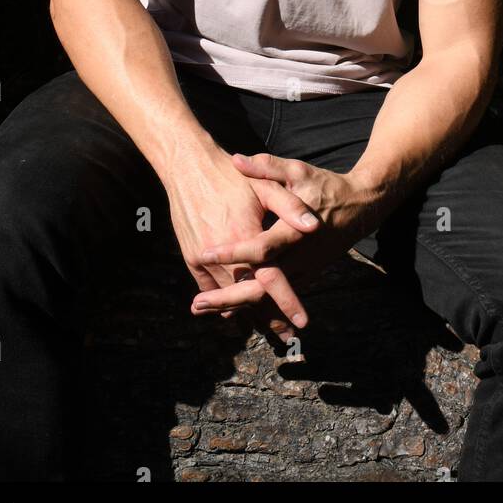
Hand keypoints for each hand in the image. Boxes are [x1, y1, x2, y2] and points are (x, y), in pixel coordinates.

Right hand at [165, 141, 321, 334]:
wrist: (188, 167)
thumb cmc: (230, 176)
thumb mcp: (264, 185)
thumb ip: (290, 207)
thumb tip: (314, 226)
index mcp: (244, 236)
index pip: (270, 278)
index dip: (286, 300)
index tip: (301, 320)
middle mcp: (222, 254)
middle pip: (250, 295)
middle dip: (270, 317)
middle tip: (288, 335)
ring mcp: (202, 258)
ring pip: (231, 294)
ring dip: (249, 312)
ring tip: (270, 328)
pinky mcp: (191, 257)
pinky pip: (210, 287)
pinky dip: (225, 301)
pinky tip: (237, 313)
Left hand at [190, 152, 375, 322]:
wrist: (361, 207)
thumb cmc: (326, 186)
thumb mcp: (298, 171)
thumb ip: (267, 167)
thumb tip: (236, 160)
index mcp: (293, 232)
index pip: (260, 249)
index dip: (232, 253)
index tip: (204, 254)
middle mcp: (298, 258)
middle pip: (260, 287)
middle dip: (228, 298)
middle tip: (197, 304)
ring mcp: (303, 271)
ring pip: (268, 299)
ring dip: (235, 306)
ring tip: (202, 308)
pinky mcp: (304, 276)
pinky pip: (276, 298)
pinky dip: (252, 306)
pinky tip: (228, 309)